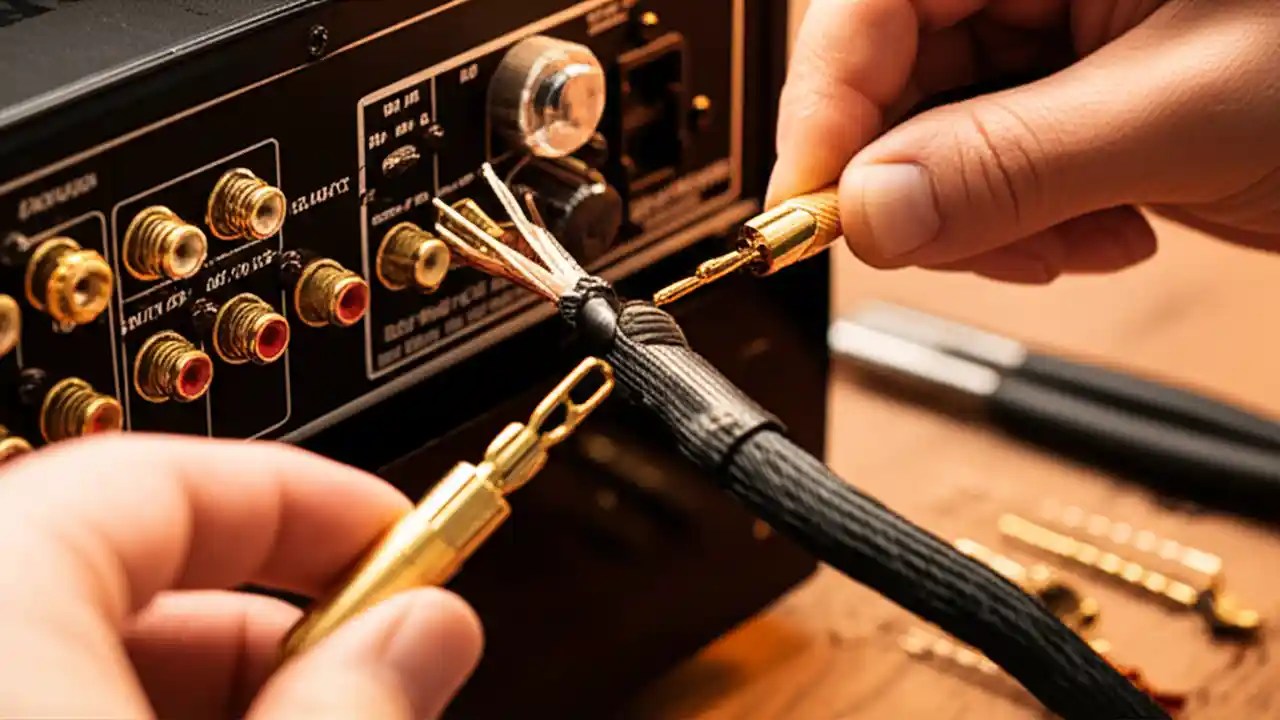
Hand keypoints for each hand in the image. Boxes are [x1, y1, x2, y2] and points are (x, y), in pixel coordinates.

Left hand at [0, 434, 482, 718]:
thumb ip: (346, 702)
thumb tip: (424, 631)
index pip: (162, 478)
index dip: (310, 500)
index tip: (400, 538)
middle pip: (120, 569)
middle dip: (272, 622)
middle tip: (368, 668)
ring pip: (74, 649)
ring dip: (214, 686)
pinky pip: (35, 700)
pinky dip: (124, 712)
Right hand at [772, 1, 1279, 282]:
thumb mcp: (1190, 112)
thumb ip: (1013, 163)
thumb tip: (869, 212)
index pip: (872, 1)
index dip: (826, 110)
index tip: (808, 213)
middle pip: (888, 70)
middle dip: (916, 178)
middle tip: (959, 243)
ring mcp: (1051, 24)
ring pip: (930, 130)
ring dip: (979, 213)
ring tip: (1076, 240)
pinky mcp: (1065, 89)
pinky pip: (984, 161)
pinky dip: (1020, 220)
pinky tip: (1096, 229)